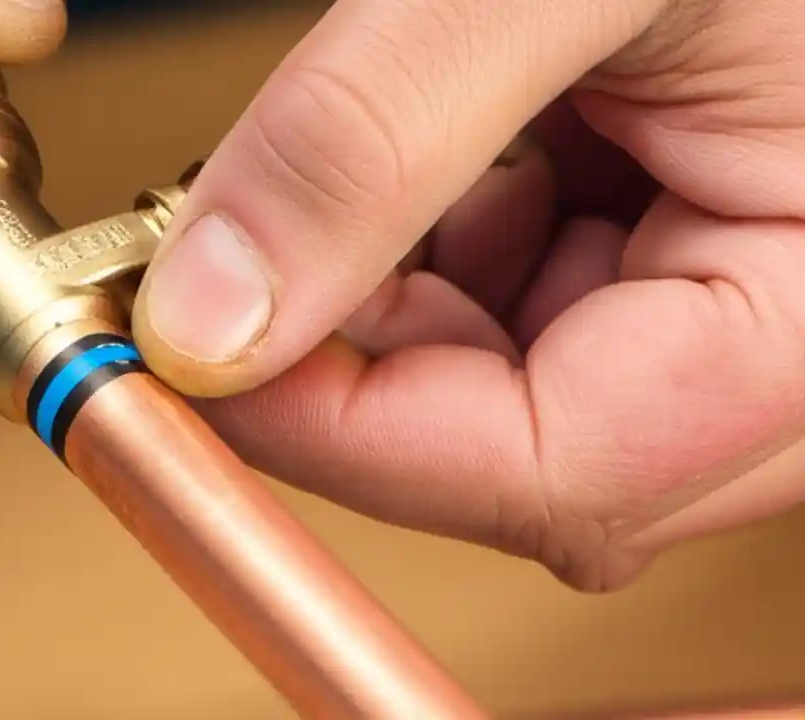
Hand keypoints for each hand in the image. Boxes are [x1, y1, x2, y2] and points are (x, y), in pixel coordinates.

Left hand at [132, 0, 804, 590]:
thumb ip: (372, 142)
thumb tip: (205, 319)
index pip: (559, 473)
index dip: (347, 434)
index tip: (190, 357)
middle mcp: (785, 342)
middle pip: (524, 462)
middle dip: (355, 371)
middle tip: (224, 264)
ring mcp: (727, 302)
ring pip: (505, 399)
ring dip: (385, 310)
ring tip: (328, 187)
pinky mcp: (671, 253)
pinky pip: (524, 315)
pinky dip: (433, 262)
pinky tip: (413, 171)